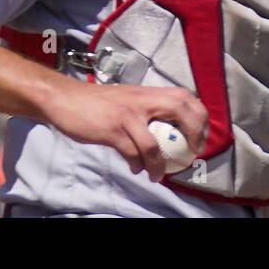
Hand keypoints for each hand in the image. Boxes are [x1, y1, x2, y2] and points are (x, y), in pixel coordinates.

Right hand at [44, 81, 209, 181]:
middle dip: (194, 132)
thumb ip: (147, 110)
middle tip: (192, 153)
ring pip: (153, 144)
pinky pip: (131, 153)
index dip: (199, 115)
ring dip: (159, 164)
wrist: (66, 99)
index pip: (184, 96)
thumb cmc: (99, 103)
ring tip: (158, 176)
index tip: (202, 135)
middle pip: (180, 109)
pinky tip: (135, 168)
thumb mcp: (129, 99)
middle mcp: (142, 100)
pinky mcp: (112, 131)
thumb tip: (166, 131)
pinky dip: (137, 165)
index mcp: (149, 92)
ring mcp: (127, 115)